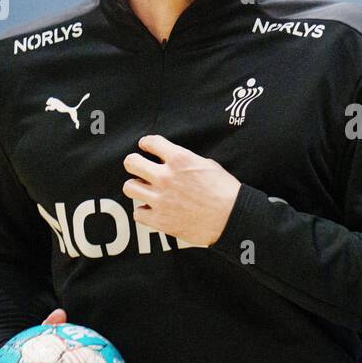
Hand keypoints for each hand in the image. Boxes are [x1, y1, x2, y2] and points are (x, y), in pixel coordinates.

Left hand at [122, 135, 240, 247]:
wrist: (232, 218)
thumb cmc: (225, 191)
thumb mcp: (208, 165)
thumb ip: (185, 161)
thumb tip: (173, 161)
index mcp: (179, 159)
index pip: (150, 142)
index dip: (146, 144)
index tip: (145, 147)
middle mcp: (165, 177)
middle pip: (131, 163)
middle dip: (134, 163)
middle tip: (139, 168)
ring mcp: (160, 199)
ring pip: (129, 188)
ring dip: (137, 188)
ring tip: (146, 191)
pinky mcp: (160, 220)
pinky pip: (138, 213)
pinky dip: (144, 212)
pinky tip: (153, 210)